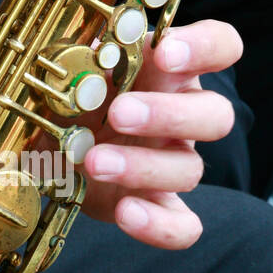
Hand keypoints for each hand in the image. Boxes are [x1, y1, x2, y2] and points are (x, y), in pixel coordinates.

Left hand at [81, 20, 241, 247]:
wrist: (51, 151)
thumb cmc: (70, 100)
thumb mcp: (70, 73)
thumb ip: (80, 61)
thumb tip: (83, 54)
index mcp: (169, 70)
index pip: (221, 46)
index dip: (205, 47)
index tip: (166, 54)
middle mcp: (183, 114)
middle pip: (216, 115)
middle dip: (169, 115)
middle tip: (119, 114)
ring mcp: (175, 163)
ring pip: (191, 169)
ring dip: (143, 166)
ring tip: (94, 161)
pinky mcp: (160, 207)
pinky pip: (183, 226)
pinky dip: (159, 225)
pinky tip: (125, 213)